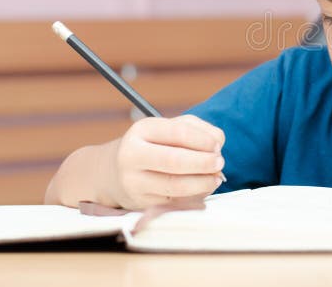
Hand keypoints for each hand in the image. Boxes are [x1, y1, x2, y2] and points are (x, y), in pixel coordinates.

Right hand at [106, 115, 225, 209]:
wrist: (112, 172)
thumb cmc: (152, 145)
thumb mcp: (169, 128)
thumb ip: (197, 129)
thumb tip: (218, 142)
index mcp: (142, 130)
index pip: (177, 133)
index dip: (202, 140)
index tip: (217, 145)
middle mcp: (132, 156)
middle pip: (175, 161)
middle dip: (203, 163)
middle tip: (220, 162)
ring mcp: (134, 182)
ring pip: (175, 186)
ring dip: (203, 183)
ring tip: (216, 177)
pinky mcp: (140, 203)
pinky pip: (174, 202)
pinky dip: (196, 196)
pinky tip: (204, 188)